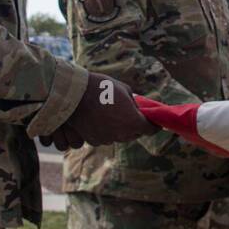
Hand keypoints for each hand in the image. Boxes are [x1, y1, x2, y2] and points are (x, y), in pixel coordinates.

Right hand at [39, 72, 156, 151]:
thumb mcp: (124, 89)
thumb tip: (136, 109)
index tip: (154, 122)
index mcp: (133, 122)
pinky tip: (100, 119)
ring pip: (120, 137)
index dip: (154, 125)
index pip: (150, 129)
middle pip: (135, 134)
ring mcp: (107, 139)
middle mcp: (122, 134)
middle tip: (133, 114)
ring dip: (120, 129)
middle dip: (136, 125)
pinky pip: (105, 138)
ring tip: (113, 114)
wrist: (74, 94)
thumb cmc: (101, 88)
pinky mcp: (93, 140)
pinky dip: (106, 131)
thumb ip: (134, 103)